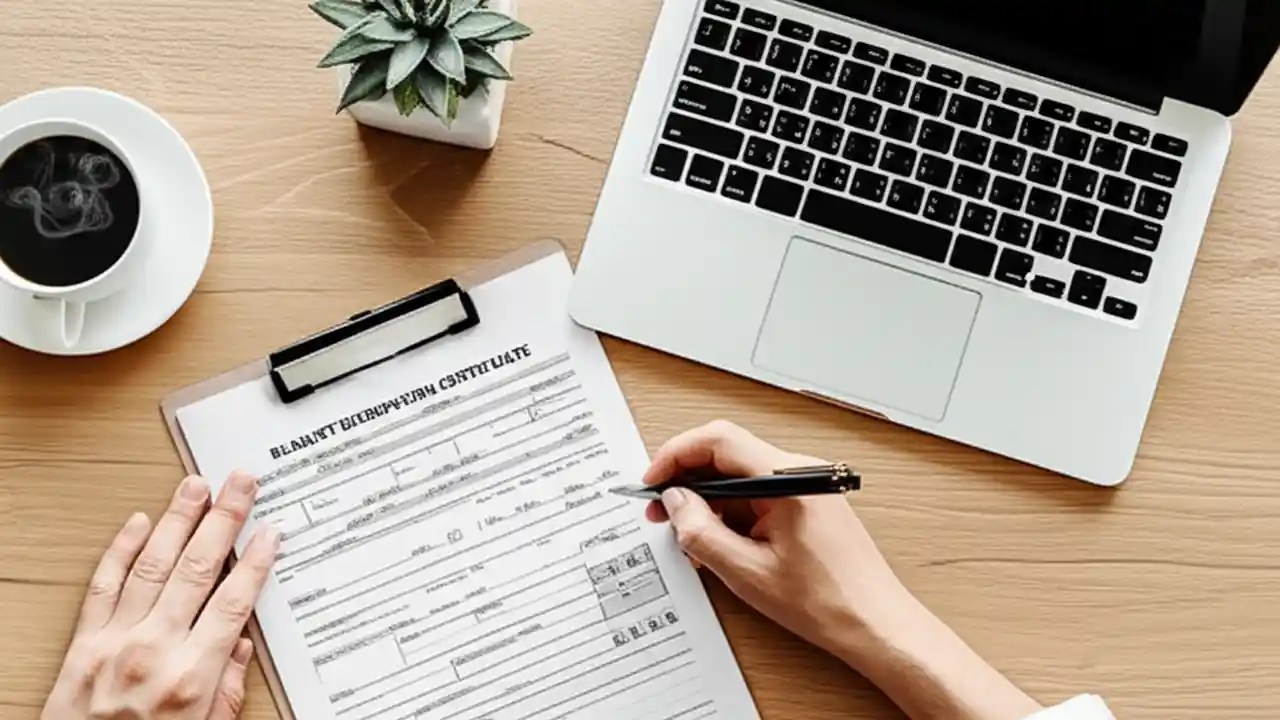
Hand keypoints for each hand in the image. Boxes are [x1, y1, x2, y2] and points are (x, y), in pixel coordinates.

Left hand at [42, 472, 279, 719]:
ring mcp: (115, 643)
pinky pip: (104, 586)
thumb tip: (240, 643)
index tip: (269, 532)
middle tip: (240, 484)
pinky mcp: (82, 644)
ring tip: (195, 488)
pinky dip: (121, 550)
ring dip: (177, 520)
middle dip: (223, 520)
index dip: (255, 561)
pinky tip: (138, 522)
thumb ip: (227, 688)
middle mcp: (155, 651)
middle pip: (198, 569)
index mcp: (193, 676)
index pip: (234, 601)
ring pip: (153, 566)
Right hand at [645, 421, 1041, 719]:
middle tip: (660, 512)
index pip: (718, 440)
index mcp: (788, 478)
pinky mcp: (807, 500)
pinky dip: (731, 512)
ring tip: (690, 539)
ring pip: (739, 476)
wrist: (874, 622)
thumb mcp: (746, 571)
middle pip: (726, 454)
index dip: (675, 455)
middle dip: (687, 482)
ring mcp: (806, 484)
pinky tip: (719, 543)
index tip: (653, 481)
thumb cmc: (827, 601)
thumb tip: (675, 502)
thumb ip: (702, 532)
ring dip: (708, 502)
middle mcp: (799, 471)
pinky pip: (758, 493)